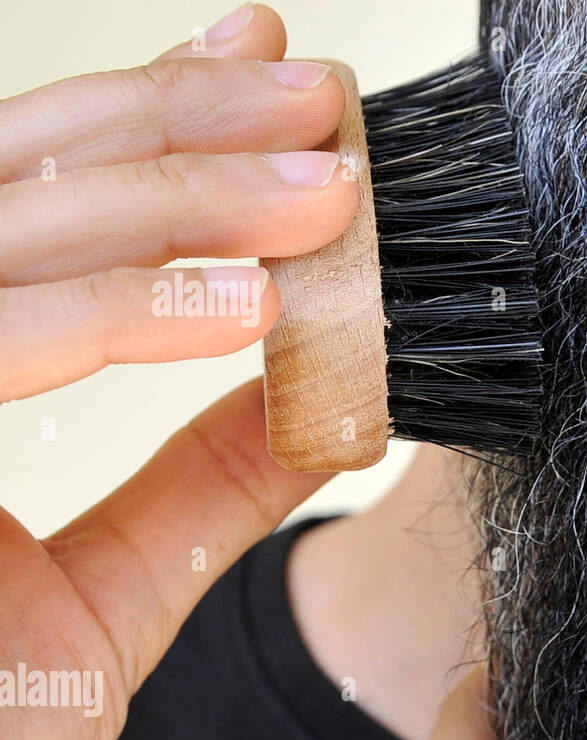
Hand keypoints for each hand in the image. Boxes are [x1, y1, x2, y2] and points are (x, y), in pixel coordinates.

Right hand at [0, 4, 357, 739]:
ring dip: (176, 199)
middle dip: (180, 125)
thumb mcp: (105, 592)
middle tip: (324, 108)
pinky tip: (246, 307)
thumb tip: (330, 397)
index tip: (273, 74)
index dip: (152, 123)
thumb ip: (202, 484)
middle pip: (11, 173)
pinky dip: (110, 317)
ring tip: (326, 196)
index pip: (30, 198)